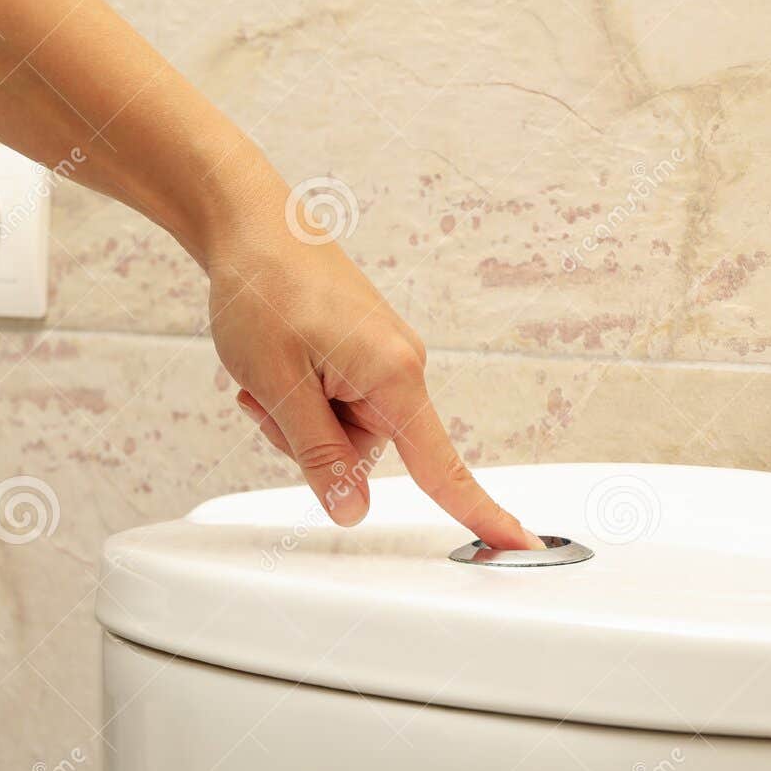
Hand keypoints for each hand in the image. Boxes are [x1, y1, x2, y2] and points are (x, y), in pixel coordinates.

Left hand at [202, 168, 540, 548]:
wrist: (250, 224)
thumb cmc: (263, 291)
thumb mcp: (280, 386)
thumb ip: (319, 454)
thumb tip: (353, 510)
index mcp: (394, 376)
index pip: (442, 467)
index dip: (479, 512)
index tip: (520, 546)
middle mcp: (401, 368)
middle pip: (363, 453)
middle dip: (306, 440)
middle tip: (265, 394)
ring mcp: (382, 359)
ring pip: (339, 431)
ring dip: (294, 415)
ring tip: (264, 369)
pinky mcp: (362, 352)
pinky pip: (333, 402)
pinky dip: (298, 394)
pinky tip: (272, 361)